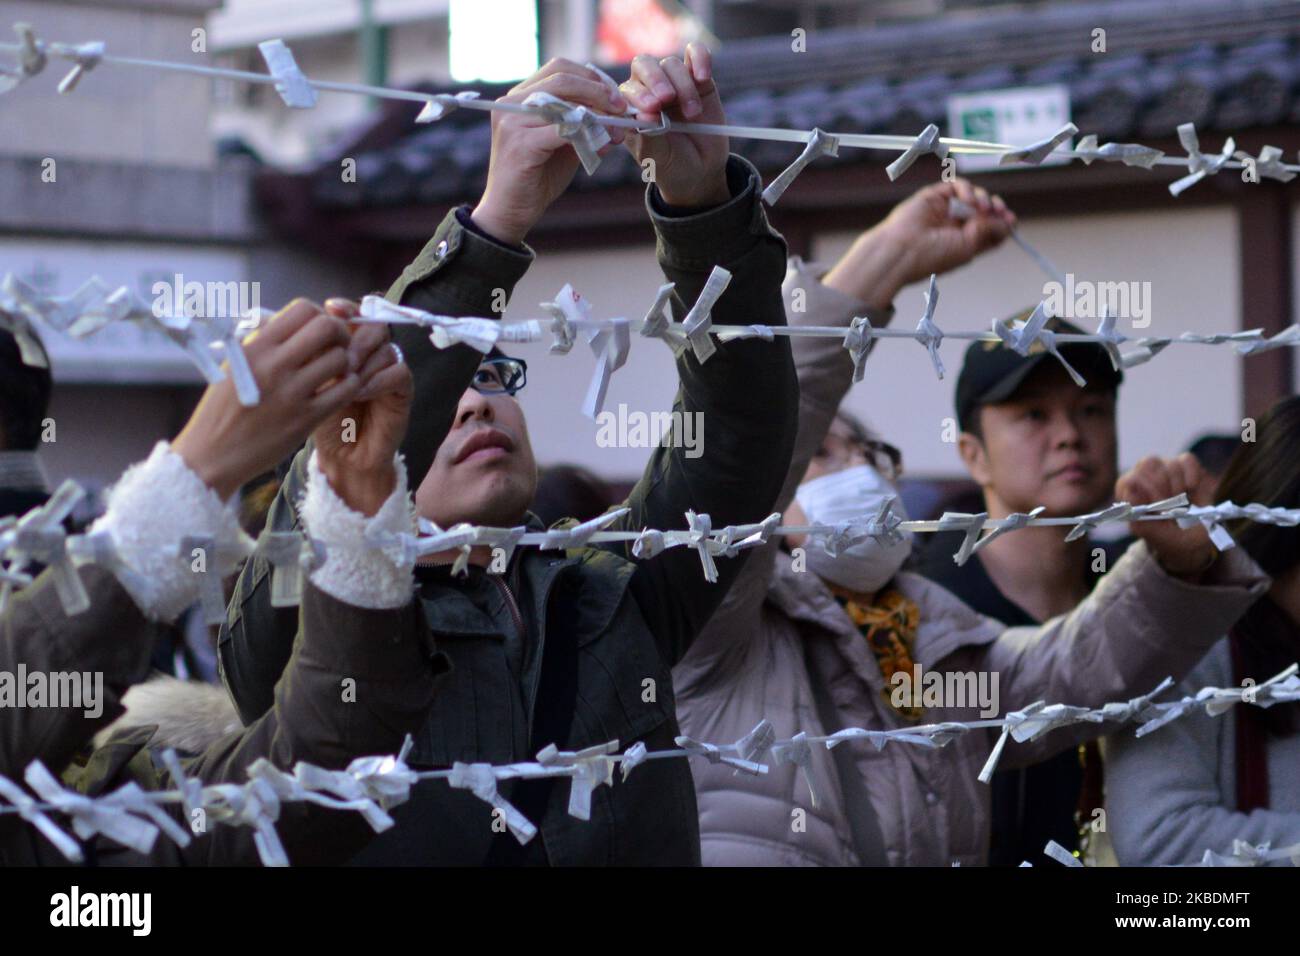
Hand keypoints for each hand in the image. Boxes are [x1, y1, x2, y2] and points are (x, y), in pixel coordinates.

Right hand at [173, 300, 359, 499]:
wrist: (212, 454)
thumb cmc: (224, 407)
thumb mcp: (236, 363)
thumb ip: (266, 340)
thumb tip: (299, 321)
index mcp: (255, 347)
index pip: (303, 308)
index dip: (320, 314)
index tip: (320, 330)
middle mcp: (274, 365)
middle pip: (328, 327)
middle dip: (341, 333)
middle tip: (338, 346)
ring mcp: (291, 393)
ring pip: (341, 358)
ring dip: (346, 362)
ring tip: (338, 371)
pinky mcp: (305, 419)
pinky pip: (345, 390)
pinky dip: (350, 385)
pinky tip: (340, 388)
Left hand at [310, 300, 412, 515]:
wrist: (342, 456)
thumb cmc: (320, 419)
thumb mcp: (309, 382)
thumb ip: (313, 353)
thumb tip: (307, 322)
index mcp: (349, 345)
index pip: (354, 314)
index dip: (346, 308)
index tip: (330, 308)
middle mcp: (372, 354)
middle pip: (376, 326)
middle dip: (357, 336)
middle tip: (340, 357)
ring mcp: (389, 371)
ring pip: (387, 349)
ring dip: (365, 362)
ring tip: (345, 380)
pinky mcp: (403, 391)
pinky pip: (399, 372)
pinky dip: (378, 380)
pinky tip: (358, 393)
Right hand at [471, 59, 628, 244]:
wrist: (510, 212)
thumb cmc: (537, 176)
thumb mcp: (565, 143)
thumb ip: (584, 124)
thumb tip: (619, 114)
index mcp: (520, 96)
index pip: (559, 68)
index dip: (591, 77)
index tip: (616, 95)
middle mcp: (511, 103)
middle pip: (562, 79)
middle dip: (598, 91)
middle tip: (622, 108)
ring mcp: (512, 122)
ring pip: (564, 105)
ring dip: (597, 115)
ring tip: (617, 130)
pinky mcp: (520, 144)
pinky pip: (562, 132)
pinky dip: (588, 136)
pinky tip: (603, 146)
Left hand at [619, 43, 729, 207]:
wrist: (700, 171)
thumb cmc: (671, 165)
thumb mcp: (657, 158)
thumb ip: (649, 136)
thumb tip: (646, 115)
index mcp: (630, 108)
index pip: (626, 89)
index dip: (638, 95)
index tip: (652, 111)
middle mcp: (648, 90)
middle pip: (644, 65)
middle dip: (655, 79)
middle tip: (667, 99)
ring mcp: (673, 82)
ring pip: (671, 64)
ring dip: (682, 85)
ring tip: (693, 113)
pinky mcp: (698, 78)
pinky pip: (696, 53)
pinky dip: (700, 58)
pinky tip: (703, 77)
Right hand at [823, 179, 1015, 309]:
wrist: (902, 251)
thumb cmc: (932, 256)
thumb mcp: (969, 247)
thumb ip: (990, 230)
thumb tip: (1009, 222)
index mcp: (965, 242)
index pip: (990, 228)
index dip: (1003, 222)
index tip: (1010, 220)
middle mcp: (956, 225)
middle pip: (985, 210)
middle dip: (995, 208)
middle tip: (998, 211)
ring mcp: (945, 210)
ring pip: (973, 196)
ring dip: (983, 199)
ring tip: (982, 207)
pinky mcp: (934, 196)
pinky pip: (957, 186)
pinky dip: (967, 190)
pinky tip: (968, 200)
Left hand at [1117, 454, 1217, 578]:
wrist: (1195, 541)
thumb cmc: (1169, 538)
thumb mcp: (1155, 535)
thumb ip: (1141, 519)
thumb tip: (1130, 493)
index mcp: (1129, 492)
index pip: (1131, 479)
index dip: (1148, 491)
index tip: (1161, 507)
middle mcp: (1144, 477)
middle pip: (1148, 464)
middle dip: (1163, 486)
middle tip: (1173, 505)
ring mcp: (1165, 470)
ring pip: (1169, 463)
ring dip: (1178, 485)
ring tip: (1183, 502)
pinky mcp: (1185, 468)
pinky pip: (1186, 459)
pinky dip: (1192, 473)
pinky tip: (1192, 488)